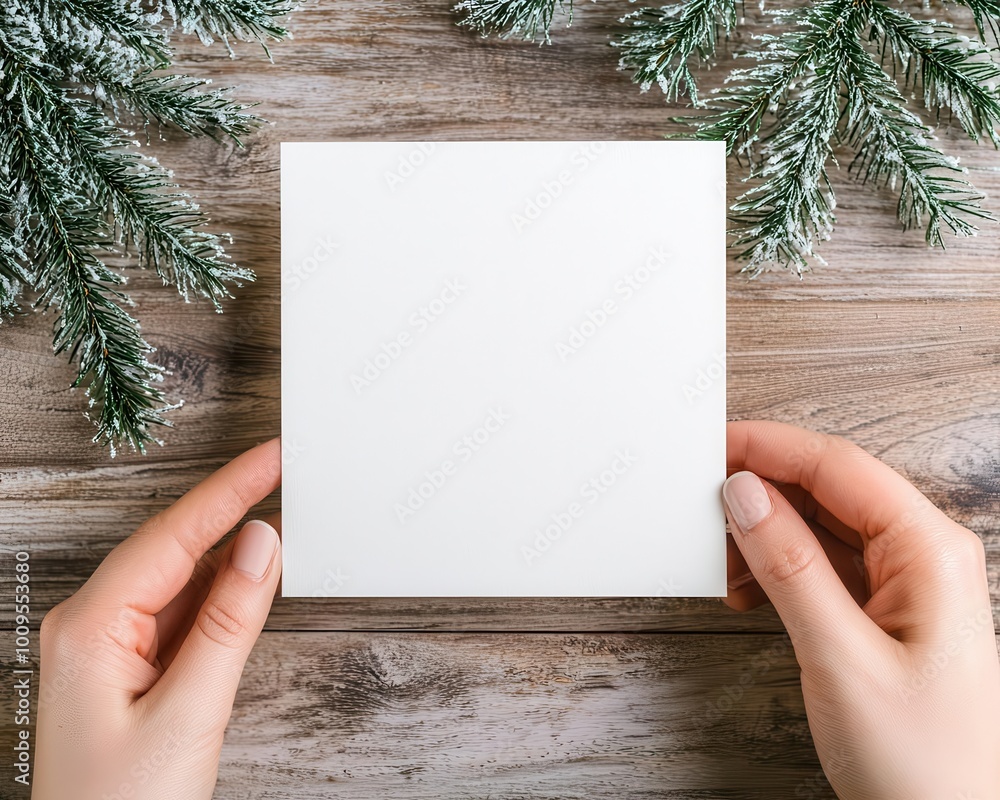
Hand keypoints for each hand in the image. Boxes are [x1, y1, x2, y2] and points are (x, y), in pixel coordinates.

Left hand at [32, 439, 282, 799]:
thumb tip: (260, 546)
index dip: (229, 491)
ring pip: (181, 581)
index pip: (172, 537)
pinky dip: (223, 597)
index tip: (272, 458)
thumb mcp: (188, 712)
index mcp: (89, 628)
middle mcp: (93, 627)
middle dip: (231, 511)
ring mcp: (110, 650)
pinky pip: (183, 615)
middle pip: (173, 549)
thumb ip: (227, 623)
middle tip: (284, 473)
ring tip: (283, 519)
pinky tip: (254, 580)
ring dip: (231, 555)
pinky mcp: (131, 671)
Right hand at [722, 420, 999, 799]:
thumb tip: (745, 494)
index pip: (838, 466)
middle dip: (762, 492)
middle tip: (703, 507)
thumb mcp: (842, 658)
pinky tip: (747, 589)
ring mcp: (904, 583)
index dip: (770, 447)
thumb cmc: (924, 761)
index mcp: (928, 550)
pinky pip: (823, 565)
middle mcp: (922, 555)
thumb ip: (791, 567)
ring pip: (821, 526)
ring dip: (765, 534)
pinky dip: (778, 568)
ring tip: (724, 561)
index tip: (713, 448)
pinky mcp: (884, 611)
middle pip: (829, 489)